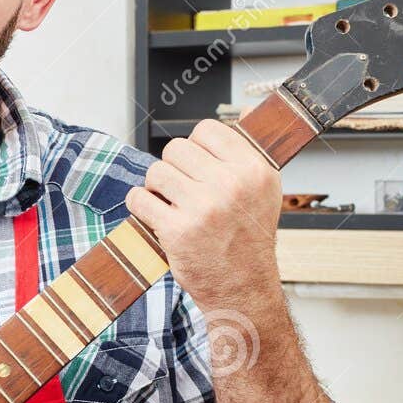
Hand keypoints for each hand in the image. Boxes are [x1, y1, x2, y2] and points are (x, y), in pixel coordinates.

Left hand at [125, 119, 284, 314]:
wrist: (244, 288)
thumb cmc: (249, 238)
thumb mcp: (263, 190)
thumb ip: (244, 154)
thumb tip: (237, 115)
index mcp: (254, 170)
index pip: (207, 130)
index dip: (196, 147)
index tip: (198, 167)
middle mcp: (231, 185)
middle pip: (176, 149)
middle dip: (173, 168)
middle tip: (182, 190)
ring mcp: (203, 208)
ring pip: (156, 172)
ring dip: (156, 188)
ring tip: (170, 204)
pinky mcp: (177, 230)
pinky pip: (139, 199)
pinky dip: (139, 205)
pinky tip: (154, 215)